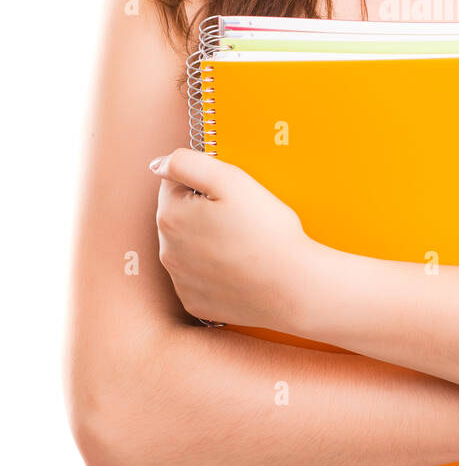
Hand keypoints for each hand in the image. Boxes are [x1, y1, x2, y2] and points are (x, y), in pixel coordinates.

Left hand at [150, 147, 318, 331]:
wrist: (292, 287)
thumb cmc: (266, 231)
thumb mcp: (230, 180)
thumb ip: (186, 163)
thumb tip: (158, 165)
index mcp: (170, 217)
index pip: (175, 183)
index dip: (205, 183)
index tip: (231, 196)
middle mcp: (167, 251)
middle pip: (180, 216)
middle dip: (203, 212)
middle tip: (241, 218)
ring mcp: (180, 281)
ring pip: (188, 247)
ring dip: (207, 240)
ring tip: (243, 244)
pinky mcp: (194, 302)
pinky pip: (197, 276)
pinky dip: (213, 270)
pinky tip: (238, 268)